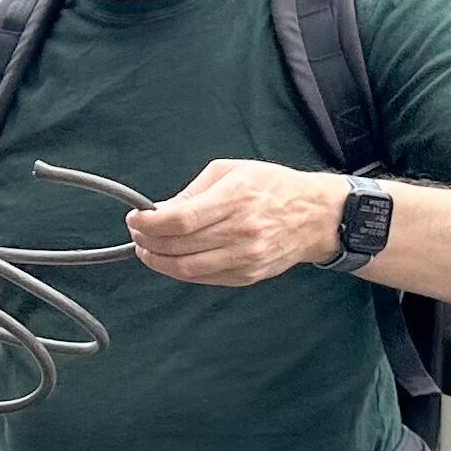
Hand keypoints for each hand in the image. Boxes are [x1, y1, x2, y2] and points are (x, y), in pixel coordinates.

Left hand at [125, 161, 351, 288]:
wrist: (315, 216)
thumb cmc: (271, 187)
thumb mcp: (231, 171)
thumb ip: (192, 192)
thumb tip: (158, 211)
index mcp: (236, 198)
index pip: (180, 220)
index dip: (149, 223)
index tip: (135, 218)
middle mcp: (241, 231)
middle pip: (178, 246)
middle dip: (147, 241)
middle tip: (137, 232)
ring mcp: (245, 257)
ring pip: (186, 269)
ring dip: (157, 261)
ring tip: (147, 248)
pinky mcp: (247, 276)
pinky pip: (203, 278)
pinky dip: (179, 270)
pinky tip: (171, 258)